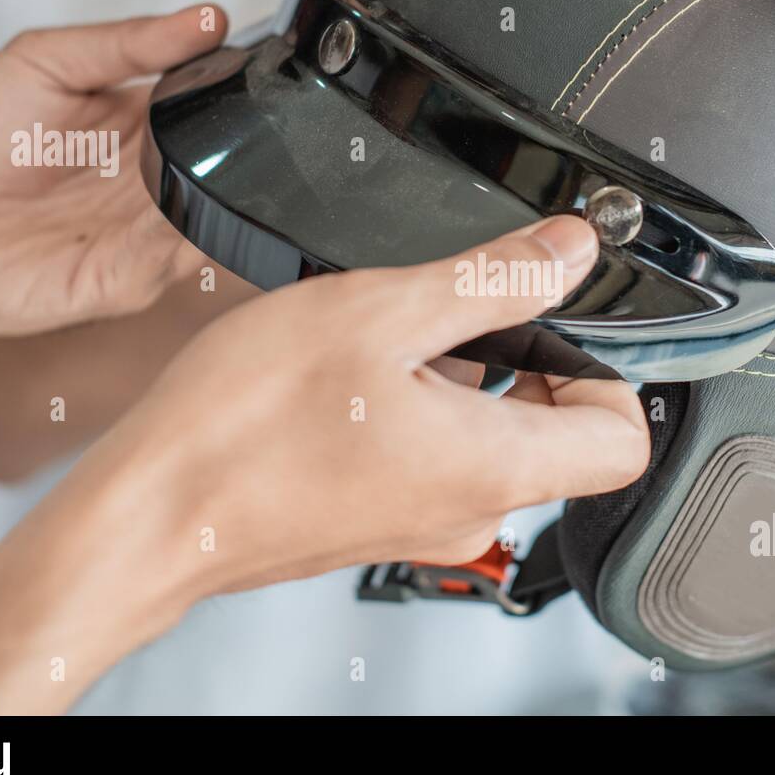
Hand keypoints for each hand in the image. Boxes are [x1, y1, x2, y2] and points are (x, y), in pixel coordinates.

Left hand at [0, 6, 226, 350]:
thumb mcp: (43, 63)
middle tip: (241, 118)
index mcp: (152, 127)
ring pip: (216, 212)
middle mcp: (164, 182)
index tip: (254, 61)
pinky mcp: (134, 280)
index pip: (220, 107)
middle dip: (242, 144)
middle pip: (231, 165)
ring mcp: (156, 236)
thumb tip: (202, 19)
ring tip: (192, 161)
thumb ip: (123, 41)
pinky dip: (174, 230)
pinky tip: (164, 204)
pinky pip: (172, 255)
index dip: (243, 88)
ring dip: (212, 188)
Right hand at [94, 215, 650, 595]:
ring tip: (388, 339)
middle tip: (462, 311)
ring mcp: (423, 523)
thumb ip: (493, 277)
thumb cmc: (242, 428)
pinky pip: (433, 460)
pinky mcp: (378, 521)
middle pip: (558, 435)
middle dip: (528, 359)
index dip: (611, 371)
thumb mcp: (380, 313)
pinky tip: (350, 376)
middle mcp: (471, 510)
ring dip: (462, 379)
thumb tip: (567, 250)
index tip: (566, 323)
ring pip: (488, 441)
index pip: (624, 439)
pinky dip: (416, 409)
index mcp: (495, 465)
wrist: (151, 514)